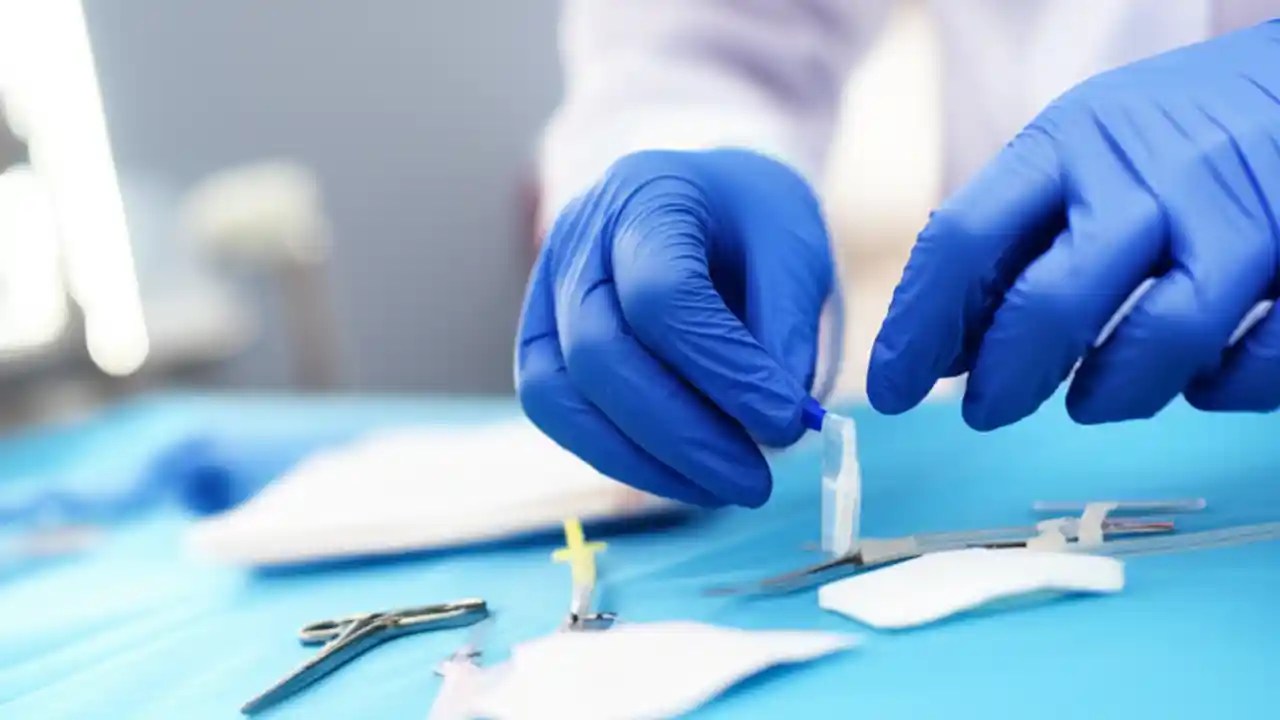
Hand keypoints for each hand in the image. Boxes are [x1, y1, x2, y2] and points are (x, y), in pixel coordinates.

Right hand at [516, 149, 833, 506]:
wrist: (703, 202)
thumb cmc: (752, 222)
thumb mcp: (794, 249)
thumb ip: (787, 327)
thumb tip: (774, 424)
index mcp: (645, 194)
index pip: (661, 295)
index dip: (722, 369)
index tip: (788, 421)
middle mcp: (577, 239)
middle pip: (599, 352)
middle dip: (681, 434)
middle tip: (756, 481)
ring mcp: (543, 292)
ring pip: (560, 395)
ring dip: (644, 461)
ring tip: (724, 487)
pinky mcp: (536, 342)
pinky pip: (556, 414)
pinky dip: (618, 458)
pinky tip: (683, 476)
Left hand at [869, 21, 1279, 429]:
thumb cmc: (1171, 134)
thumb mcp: (1077, 156)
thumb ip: (1009, 242)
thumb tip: (940, 353)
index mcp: (1069, 145)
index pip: (962, 241)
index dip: (913, 329)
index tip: (888, 389)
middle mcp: (1149, 178)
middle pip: (1053, 305)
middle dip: (1004, 381)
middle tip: (983, 411)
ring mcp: (1238, 219)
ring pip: (1159, 346)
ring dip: (1109, 395)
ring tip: (1088, 400)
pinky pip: (1256, 364)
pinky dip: (1218, 389)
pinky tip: (1195, 379)